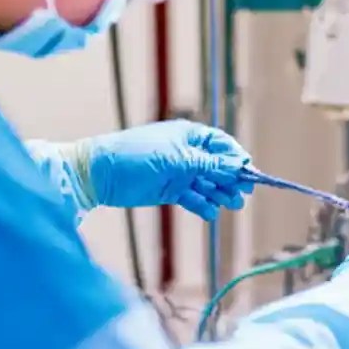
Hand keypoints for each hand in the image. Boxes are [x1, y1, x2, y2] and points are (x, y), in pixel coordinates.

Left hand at [85, 120, 252, 220]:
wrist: (101, 173)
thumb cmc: (137, 155)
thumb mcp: (176, 158)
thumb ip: (208, 164)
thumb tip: (237, 165)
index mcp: (189, 136)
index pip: (221, 145)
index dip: (236, 157)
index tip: (248, 171)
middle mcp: (187, 154)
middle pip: (218, 166)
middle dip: (232, 179)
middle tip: (243, 193)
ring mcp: (179, 173)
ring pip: (208, 184)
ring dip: (221, 193)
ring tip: (231, 204)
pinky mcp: (170, 191)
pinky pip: (193, 198)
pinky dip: (202, 205)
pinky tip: (210, 212)